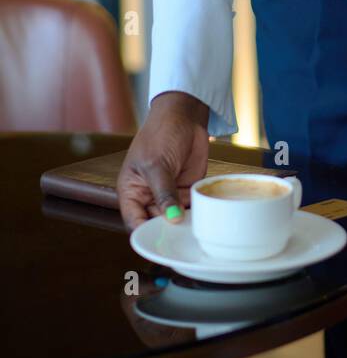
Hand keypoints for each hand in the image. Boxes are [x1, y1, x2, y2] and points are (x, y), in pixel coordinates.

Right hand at [117, 91, 210, 230]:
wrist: (186, 116)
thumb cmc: (161, 133)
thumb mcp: (157, 164)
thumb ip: (163, 193)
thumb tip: (172, 219)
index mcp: (131, 191)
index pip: (134, 220)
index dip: (144, 233)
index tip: (158, 242)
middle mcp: (148, 196)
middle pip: (155, 223)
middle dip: (167, 232)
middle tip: (180, 239)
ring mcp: (169, 194)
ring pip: (174, 219)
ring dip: (183, 225)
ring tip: (193, 231)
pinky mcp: (186, 189)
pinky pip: (191, 208)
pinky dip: (196, 214)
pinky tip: (203, 219)